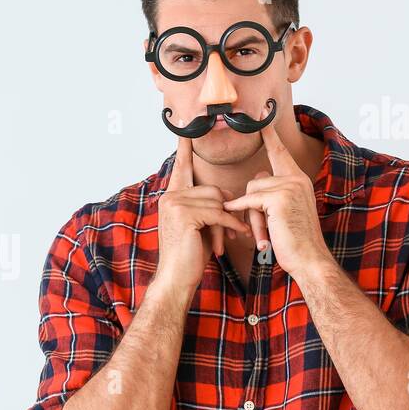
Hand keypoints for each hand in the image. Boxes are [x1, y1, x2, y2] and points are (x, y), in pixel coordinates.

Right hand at [156, 134, 250, 294]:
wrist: (176, 279)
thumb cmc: (190, 256)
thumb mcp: (200, 226)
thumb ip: (206, 207)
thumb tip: (225, 198)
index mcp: (171, 197)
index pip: (181, 167)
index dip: (185, 149)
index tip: (186, 130)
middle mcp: (170, 197)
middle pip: (212, 189)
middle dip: (227, 208)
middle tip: (236, 227)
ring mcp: (175, 204)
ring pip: (217, 201)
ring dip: (231, 219)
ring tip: (236, 236)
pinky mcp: (184, 214)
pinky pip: (218, 213)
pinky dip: (232, 225)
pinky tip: (238, 236)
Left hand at [221, 116, 332, 281]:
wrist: (309, 259)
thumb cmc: (294, 240)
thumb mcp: (283, 211)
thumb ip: (272, 192)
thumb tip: (255, 179)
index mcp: (298, 179)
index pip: (280, 152)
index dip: (270, 135)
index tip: (263, 114)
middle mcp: (296, 178)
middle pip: (256, 179)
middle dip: (252, 205)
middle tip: (262, 229)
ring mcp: (289, 186)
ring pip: (251, 191)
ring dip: (251, 216)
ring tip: (264, 235)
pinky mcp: (280, 197)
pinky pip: (250, 201)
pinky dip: (245, 214)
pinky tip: (250, 232)